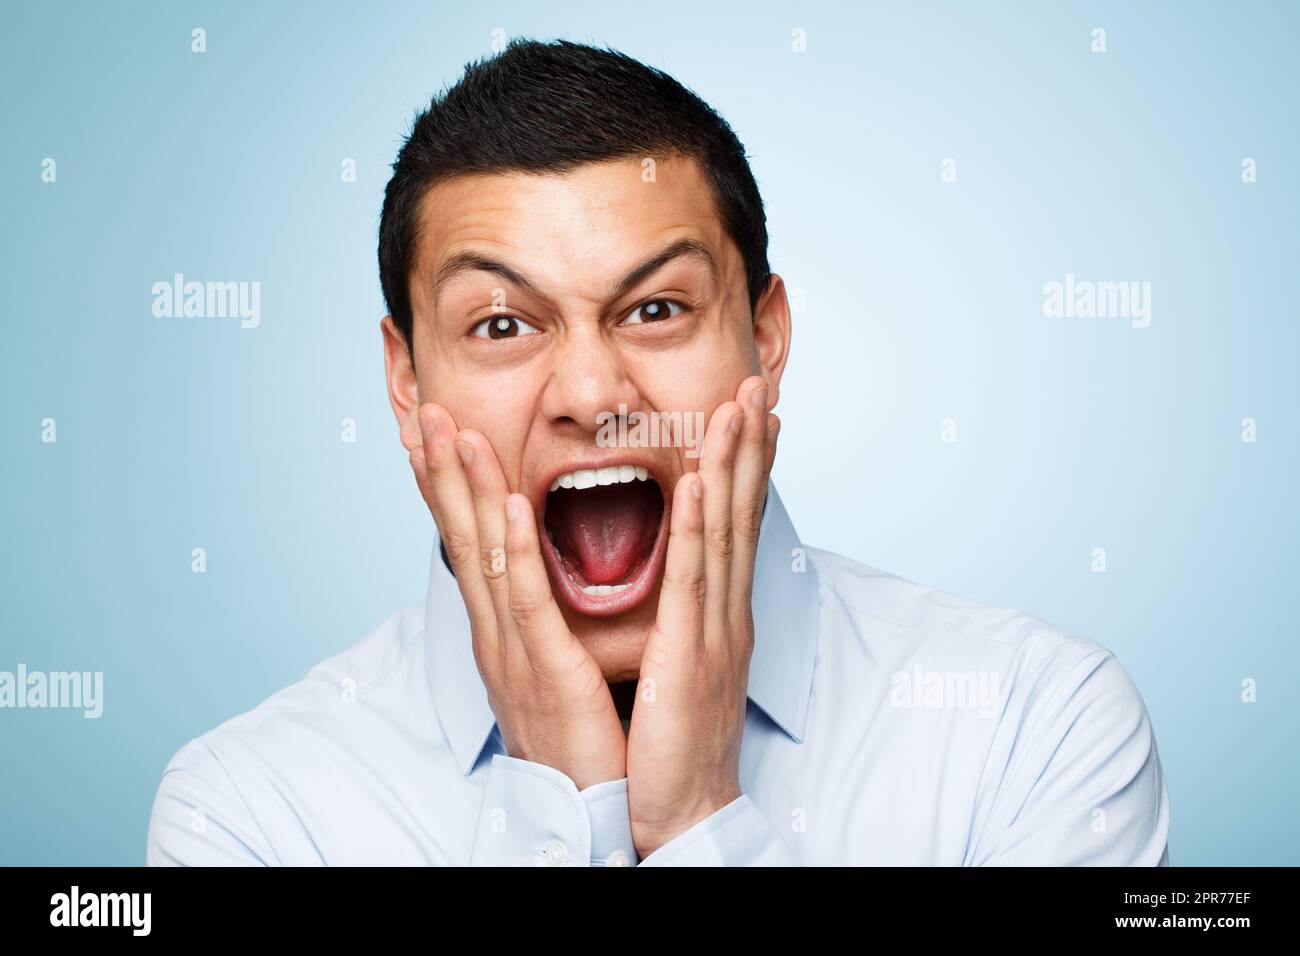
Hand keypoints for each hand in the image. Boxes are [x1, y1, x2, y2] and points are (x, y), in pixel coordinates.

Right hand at [402, 402, 626, 789]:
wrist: (583, 806)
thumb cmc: (576, 735)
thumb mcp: (549, 663)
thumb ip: (541, 616)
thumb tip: (537, 575)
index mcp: (501, 628)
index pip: (467, 542)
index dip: (446, 487)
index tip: (431, 436)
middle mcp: (496, 632)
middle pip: (462, 537)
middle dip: (442, 472)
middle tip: (425, 412)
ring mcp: (514, 650)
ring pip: (486, 556)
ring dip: (470, 491)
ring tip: (455, 433)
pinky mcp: (546, 671)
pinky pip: (529, 603)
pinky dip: (517, 551)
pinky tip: (511, 507)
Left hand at [625, 376, 778, 858]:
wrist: (687, 808)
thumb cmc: (676, 740)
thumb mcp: (684, 665)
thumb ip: (685, 617)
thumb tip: (684, 582)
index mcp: (721, 613)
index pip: (737, 523)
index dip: (748, 464)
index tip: (753, 413)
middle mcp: (727, 612)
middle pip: (741, 512)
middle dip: (749, 445)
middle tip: (756, 384)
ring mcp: (714, 630)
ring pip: (723, 531)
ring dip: (730, 464)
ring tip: (736, 405)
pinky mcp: (688, 655)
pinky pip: (690, 580)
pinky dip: (695, 526)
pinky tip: (697, 480)